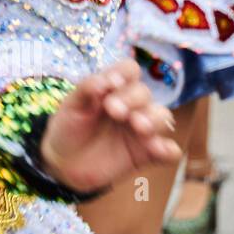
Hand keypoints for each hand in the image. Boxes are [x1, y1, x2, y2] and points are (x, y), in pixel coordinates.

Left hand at [40, 59, 180, 194]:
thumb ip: (87, 89)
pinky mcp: (147, 154)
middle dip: (132, 99)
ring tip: (139, 126)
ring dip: (154, 119)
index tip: (110, 84)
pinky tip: (159, 149)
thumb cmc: (69, 127)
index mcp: (113, 88)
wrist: (65, 163)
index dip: (123, 73)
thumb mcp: (71, 105)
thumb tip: (105, 80)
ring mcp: (142, 129)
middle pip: (144, 92)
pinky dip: (169, 149)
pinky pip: (169, 151)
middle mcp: (132, 105)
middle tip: (114, 111)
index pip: (129, 70)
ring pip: (162, 117)